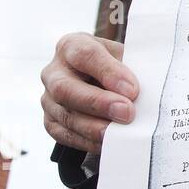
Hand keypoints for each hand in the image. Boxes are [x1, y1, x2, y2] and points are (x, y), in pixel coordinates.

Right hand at [40, 33, 138, 154]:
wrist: (102, 80)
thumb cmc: (116, 65)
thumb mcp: (124, 56)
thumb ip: (130, 68)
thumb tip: (140, 91)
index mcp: (72, 46)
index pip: (85, 55)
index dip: (108, 72)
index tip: (132, 89)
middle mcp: (54, 72)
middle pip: (66, 88)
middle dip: (98, 103)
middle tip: (127, 113)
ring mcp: (48, 98)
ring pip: (66, 115)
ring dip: (95, 126)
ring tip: (120, 132)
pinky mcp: (51, 121)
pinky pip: (65, 135)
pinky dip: (88, 141)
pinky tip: (109, 143)